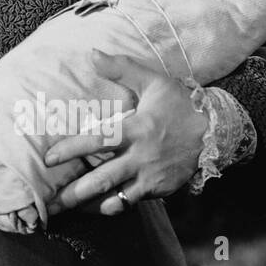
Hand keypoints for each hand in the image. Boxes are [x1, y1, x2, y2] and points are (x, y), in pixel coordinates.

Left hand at [44, 50, 207, 217]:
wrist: (217, 130)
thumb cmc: (179, 103)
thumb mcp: (153, 80)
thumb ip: (121, 67)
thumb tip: (92, 54)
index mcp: (135, 129)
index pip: (98, 141)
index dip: (72, 150)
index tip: (48, 159)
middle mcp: (141, 156)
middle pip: (102, 178)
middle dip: (74, 192)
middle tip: (50, 203)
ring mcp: (151, 177)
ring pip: (115, 197)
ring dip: (88, 205)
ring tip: (64, 211)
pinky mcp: (160, 189)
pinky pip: (132, 202)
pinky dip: (113, 207)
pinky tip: (94, 209)